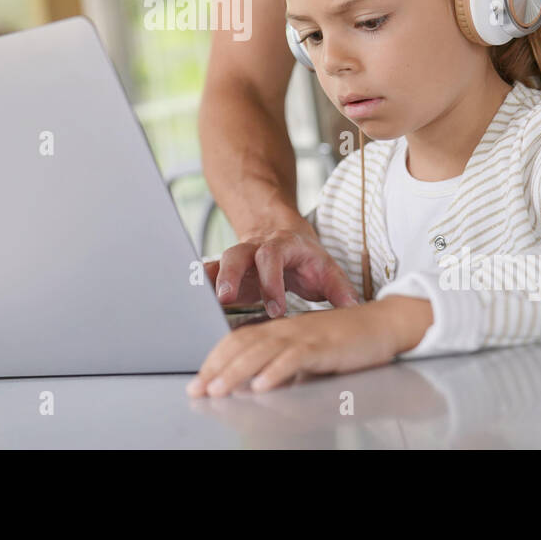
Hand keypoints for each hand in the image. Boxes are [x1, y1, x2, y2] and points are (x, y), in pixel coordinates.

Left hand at [186, 296, 432, 395]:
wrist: (379, 324)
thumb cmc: (341, 340)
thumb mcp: (303, 351)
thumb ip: (279, 363)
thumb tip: (253, 384)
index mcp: (278, 329)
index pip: (237, 341)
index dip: (215, 360)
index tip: (199, 382)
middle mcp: (285, 328)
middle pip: (242, 346)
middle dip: (217, 369)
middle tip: (198, 390)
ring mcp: (302, 336)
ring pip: (261, 352)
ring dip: (237, 373)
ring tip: (219, 390)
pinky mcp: (322, 346)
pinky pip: (294, 358)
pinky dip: (276, 372)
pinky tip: (262, 386)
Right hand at [203, 225, 359, 317]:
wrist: (281, 232)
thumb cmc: (305, 258)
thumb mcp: (326, 268)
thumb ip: (339, 288)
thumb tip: (353, 308)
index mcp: (282, 246)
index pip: (273, 258)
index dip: (272, 282)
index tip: (276, 309)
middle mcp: (255, 248)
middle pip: (238, 254)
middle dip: (230, 275)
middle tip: (225, 297)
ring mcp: (237, 258)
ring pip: (218, 261)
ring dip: (209, 280)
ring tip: (201, 299)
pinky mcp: (224, 270)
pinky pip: (207, 273)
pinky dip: (197, 284)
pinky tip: (187, 298)